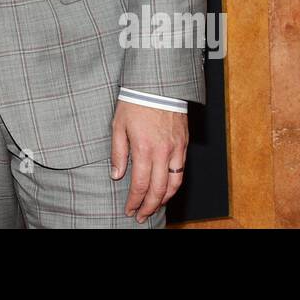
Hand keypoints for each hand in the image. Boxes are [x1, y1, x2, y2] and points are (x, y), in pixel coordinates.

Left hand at [109, 100, 187, 222]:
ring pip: (174, 183)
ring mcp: (176, 149)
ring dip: (164, 199)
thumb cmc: (135, 102)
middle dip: (149, 206)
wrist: (157, 85)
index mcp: (143, 148)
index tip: (129, 209)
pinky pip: (181, 170)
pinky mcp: (183, 144)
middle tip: (141, 215)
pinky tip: (167, 189)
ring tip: (154, 207)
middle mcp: (162, 152)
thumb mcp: (118, 126)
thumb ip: (118, 153)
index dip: (135, 201)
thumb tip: (116, 175)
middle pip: (158, 190)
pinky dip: (174, 184)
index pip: (140, 184)